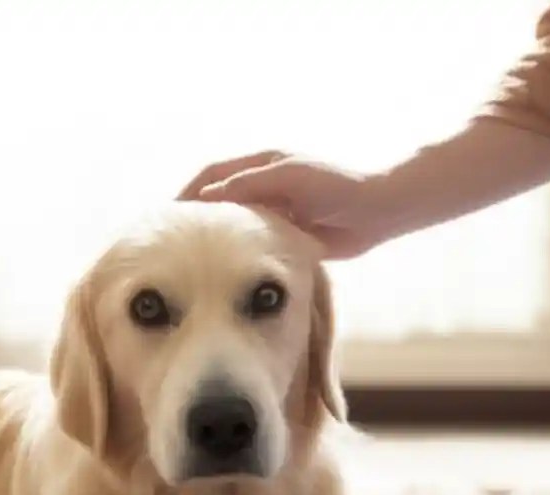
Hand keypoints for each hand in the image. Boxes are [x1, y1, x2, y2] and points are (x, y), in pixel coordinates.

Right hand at [178, 150, 388, 258]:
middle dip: (198, 218)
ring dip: (219, 241)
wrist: (382, 212)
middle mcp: (267, 187)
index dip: (189, 192)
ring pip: (238, 226)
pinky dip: (244, 256)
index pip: (213, 175)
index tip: (168, 214)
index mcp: (263, 165)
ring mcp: (279, 213)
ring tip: (195, 262)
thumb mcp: (290, 177)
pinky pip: (259, 246)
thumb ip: (250, 184)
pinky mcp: (292, 236)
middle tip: (174, 243)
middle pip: (221, 201)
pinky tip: (232, 273)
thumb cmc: (338, 186)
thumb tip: (208, 197)